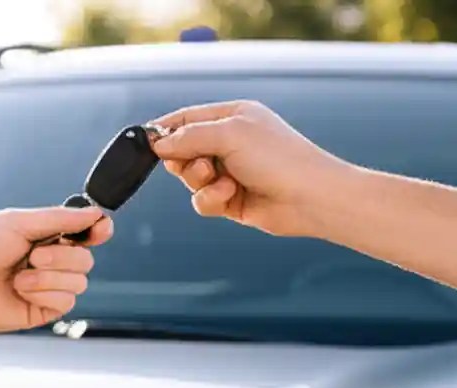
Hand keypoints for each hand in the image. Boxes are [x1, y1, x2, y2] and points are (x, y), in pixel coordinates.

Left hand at [0, 206, 112, 331]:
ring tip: (19, 277)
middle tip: (33, 255)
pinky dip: (45, 293)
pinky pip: (66, 302)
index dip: (97, 231)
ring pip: (80, 281)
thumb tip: (96, 213)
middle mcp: (47, 263)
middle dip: (63, 256)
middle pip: (86, 259)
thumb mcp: (20, 222)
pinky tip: (20, 291)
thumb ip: (61, 219)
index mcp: (43, 237)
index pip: (83, 235)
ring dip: (50, 277)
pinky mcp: (40, 311)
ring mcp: (45, 289)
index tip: (100, 228)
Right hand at [150, 100, 352, 237]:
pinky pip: (203, 201)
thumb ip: (189, 136)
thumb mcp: (229, 133)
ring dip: (201, 182)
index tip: (146, 142)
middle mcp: (231, 142)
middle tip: (200, 166)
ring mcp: (231, 172)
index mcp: (233, 116)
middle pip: (183, 151)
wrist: (310, 198)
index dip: (165, 130)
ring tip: (223, 182)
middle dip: (185, 161)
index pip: (187, 118)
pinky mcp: (232, 200)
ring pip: (191, 179)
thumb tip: (158, 143)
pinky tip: (231, 197)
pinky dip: (211, 200)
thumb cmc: (279, 158)